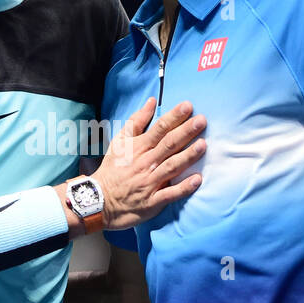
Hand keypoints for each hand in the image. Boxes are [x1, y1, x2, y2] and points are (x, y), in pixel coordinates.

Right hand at [93, 98, 205, 230]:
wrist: (100, 200)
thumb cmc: (113, 169)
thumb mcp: (119, 142)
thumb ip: (136, 121)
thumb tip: (152, 101)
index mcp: (138, 147)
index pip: (159, 129)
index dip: (174, 117)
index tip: (188, 106)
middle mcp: (145, 163)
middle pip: (168, 145)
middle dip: (185, 132)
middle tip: (201, 121)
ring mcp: (149, 182)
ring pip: (171, 167)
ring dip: (187, 156)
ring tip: (203, 145)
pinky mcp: (153, 201)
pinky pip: (170, 194)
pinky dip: (183, 187)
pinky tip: (198, 180)